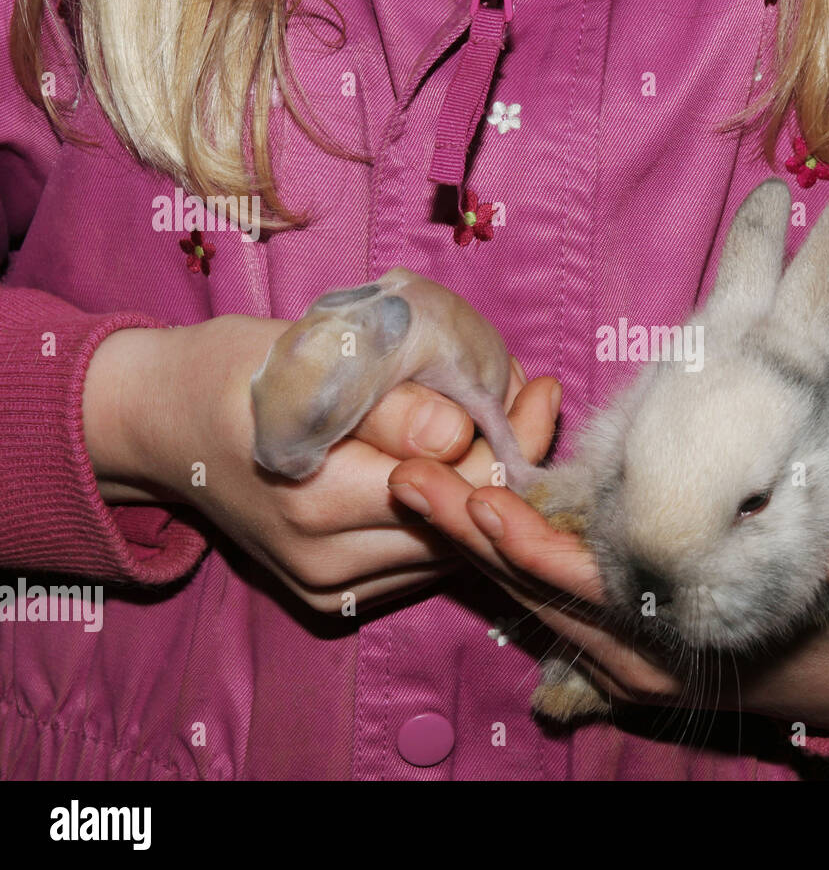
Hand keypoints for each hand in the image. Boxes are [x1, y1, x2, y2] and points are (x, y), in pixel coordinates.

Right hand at [82, 315, 546, 611]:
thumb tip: (463, 432)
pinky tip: (455, 461)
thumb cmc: (235, 373)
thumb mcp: (306, 359)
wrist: (162, 425)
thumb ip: (388, 402)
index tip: (539, 387)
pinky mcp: (335, 597)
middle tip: (537, 398)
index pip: (457, 484)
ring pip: (449, 545)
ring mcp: (330, 589)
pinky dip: (447, 510)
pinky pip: (421, 558)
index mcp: (317, 501)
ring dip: (481, 487)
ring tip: (501, 419)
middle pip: (462, 522)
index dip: (510, 435)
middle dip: (508, 460)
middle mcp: (326, 564)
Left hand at [389, 448, 828, 733]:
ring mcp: (623, 661)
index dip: (538, 549)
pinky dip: (502, 562)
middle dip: (470, 539)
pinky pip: (545, 605)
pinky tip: (466, 521)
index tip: (482, 500)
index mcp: (694, 640)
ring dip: (471, 548)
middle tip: (408, 478)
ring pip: (530, 602)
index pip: (598, 593)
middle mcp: (643, 661)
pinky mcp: (616, 648)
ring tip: (419, 489)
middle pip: (538, 595)